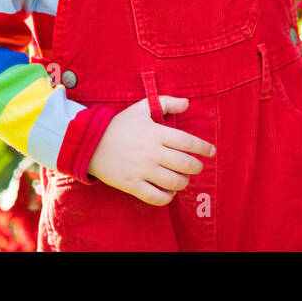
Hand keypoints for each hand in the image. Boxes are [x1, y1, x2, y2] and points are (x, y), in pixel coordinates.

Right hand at [86, 95, 214, 205]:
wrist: (90, 143)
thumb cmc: (119, 125)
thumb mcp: (141, 108)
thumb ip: (166, 103)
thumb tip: (187, 104)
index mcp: (156, 132)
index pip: (188, 142)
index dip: (204, 148)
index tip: (211, 152)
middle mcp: (151, 152)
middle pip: (185, 164)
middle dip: (197, 167)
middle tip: (197, 166)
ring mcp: (141, 170)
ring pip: (174, 182)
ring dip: (184, 182)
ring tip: (183, 178)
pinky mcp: (132, 185)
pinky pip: (157, 197)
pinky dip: (168, 197)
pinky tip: (169, 190)